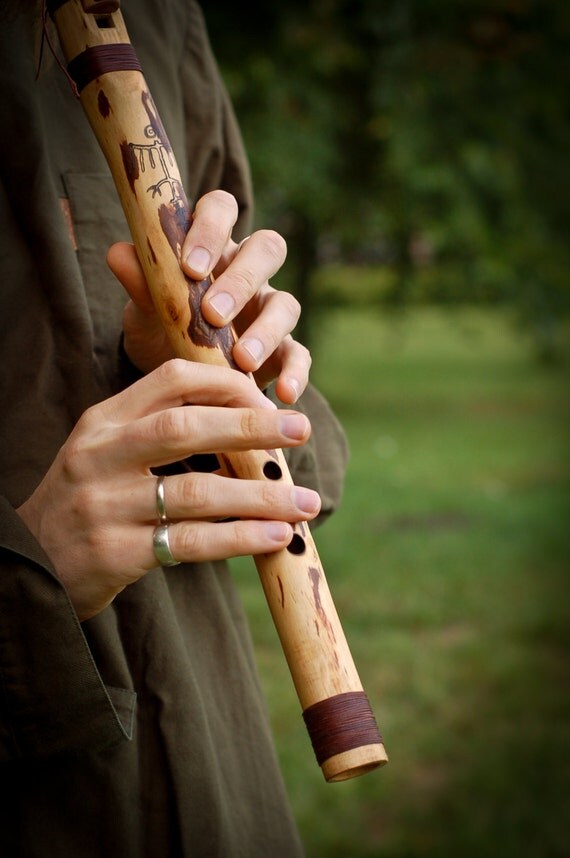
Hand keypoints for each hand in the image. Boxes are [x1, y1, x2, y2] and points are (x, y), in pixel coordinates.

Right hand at [16, 360, 320, 620]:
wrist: (30, 565)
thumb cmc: (88, 504)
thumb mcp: (108, 454)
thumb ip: (159, 432)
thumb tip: (248, 425)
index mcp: (104, 421)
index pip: (170, 379)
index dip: (226, 384)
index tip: (269, 402)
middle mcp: (102, 455)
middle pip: (187, 428)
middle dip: (251, 428)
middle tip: (302, 430)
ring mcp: (105, 504)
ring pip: (197, 491)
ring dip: (261, 495)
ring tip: (307, 503)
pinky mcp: (114, 552)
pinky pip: (189, 542)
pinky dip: (239, 537)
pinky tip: (276, 537)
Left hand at [111, 189, 309, 403]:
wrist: (174, 379)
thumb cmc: (162, 327)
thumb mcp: (145, 307)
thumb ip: (139, 281)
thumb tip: (119, 253)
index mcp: (213, 247)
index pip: (221, 209)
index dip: (211, 228)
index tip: (190, 268)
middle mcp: (248, 272)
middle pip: (266, 249)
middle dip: (241, 280)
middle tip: (213, 314)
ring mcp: (269, 310)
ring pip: (286, 304)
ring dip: (267, 331)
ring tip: (242, 361)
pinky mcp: (283, 351)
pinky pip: (299, 355)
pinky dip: (297, 373)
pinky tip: (286, 394)